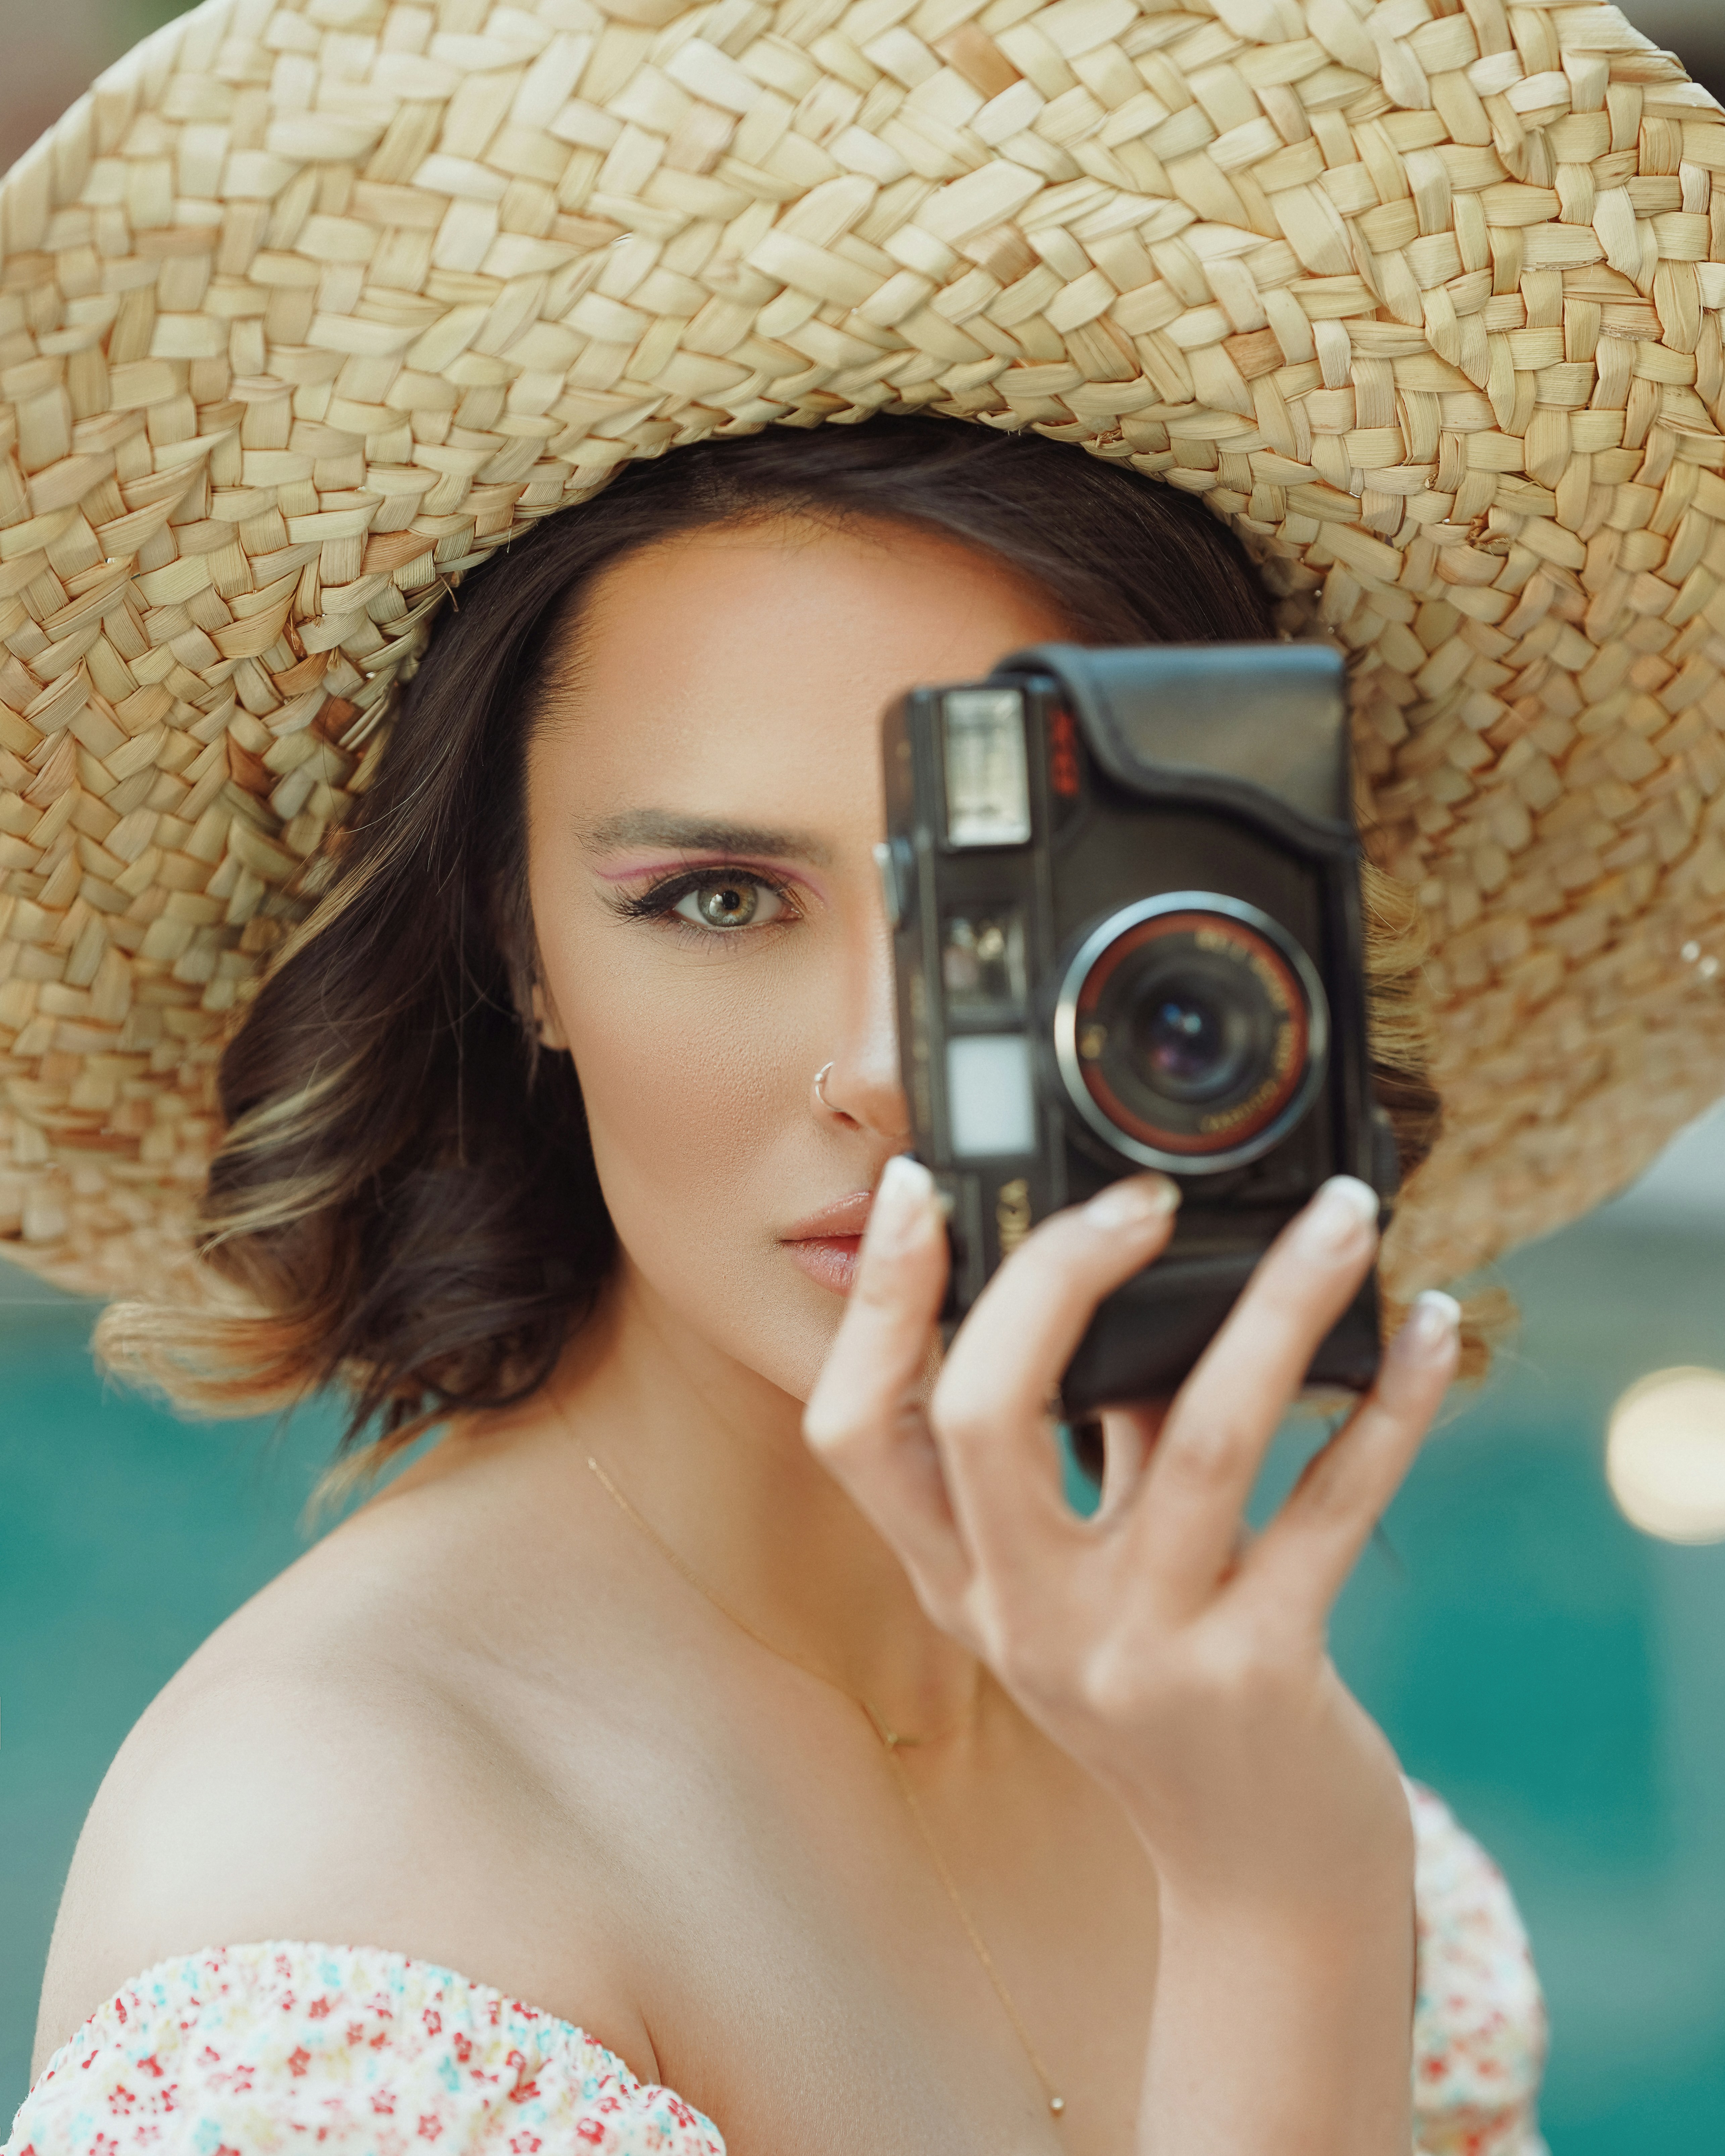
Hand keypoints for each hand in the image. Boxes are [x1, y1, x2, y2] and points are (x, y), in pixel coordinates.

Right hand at [804, 1162, 1459, 2149]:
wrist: (1259, 1879)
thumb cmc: (1167, 1699)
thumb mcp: (1086, 1581)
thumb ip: (1088, 1444)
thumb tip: (1126, 1278)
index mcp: (962, 1586)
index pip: (857, 1431)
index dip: (874, 1304)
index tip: (914, 1190)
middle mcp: (1027, 1622)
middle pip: (983, 1417)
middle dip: (1053, 1276)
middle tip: (1140, 1197)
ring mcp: (1141, 1654)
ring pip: (1197, 1440)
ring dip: (1277, 1306)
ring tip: (1340, 1218)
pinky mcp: (1263, 1675)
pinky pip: (1331, 1509)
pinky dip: (1388, 1408)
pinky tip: (1426, 1332)